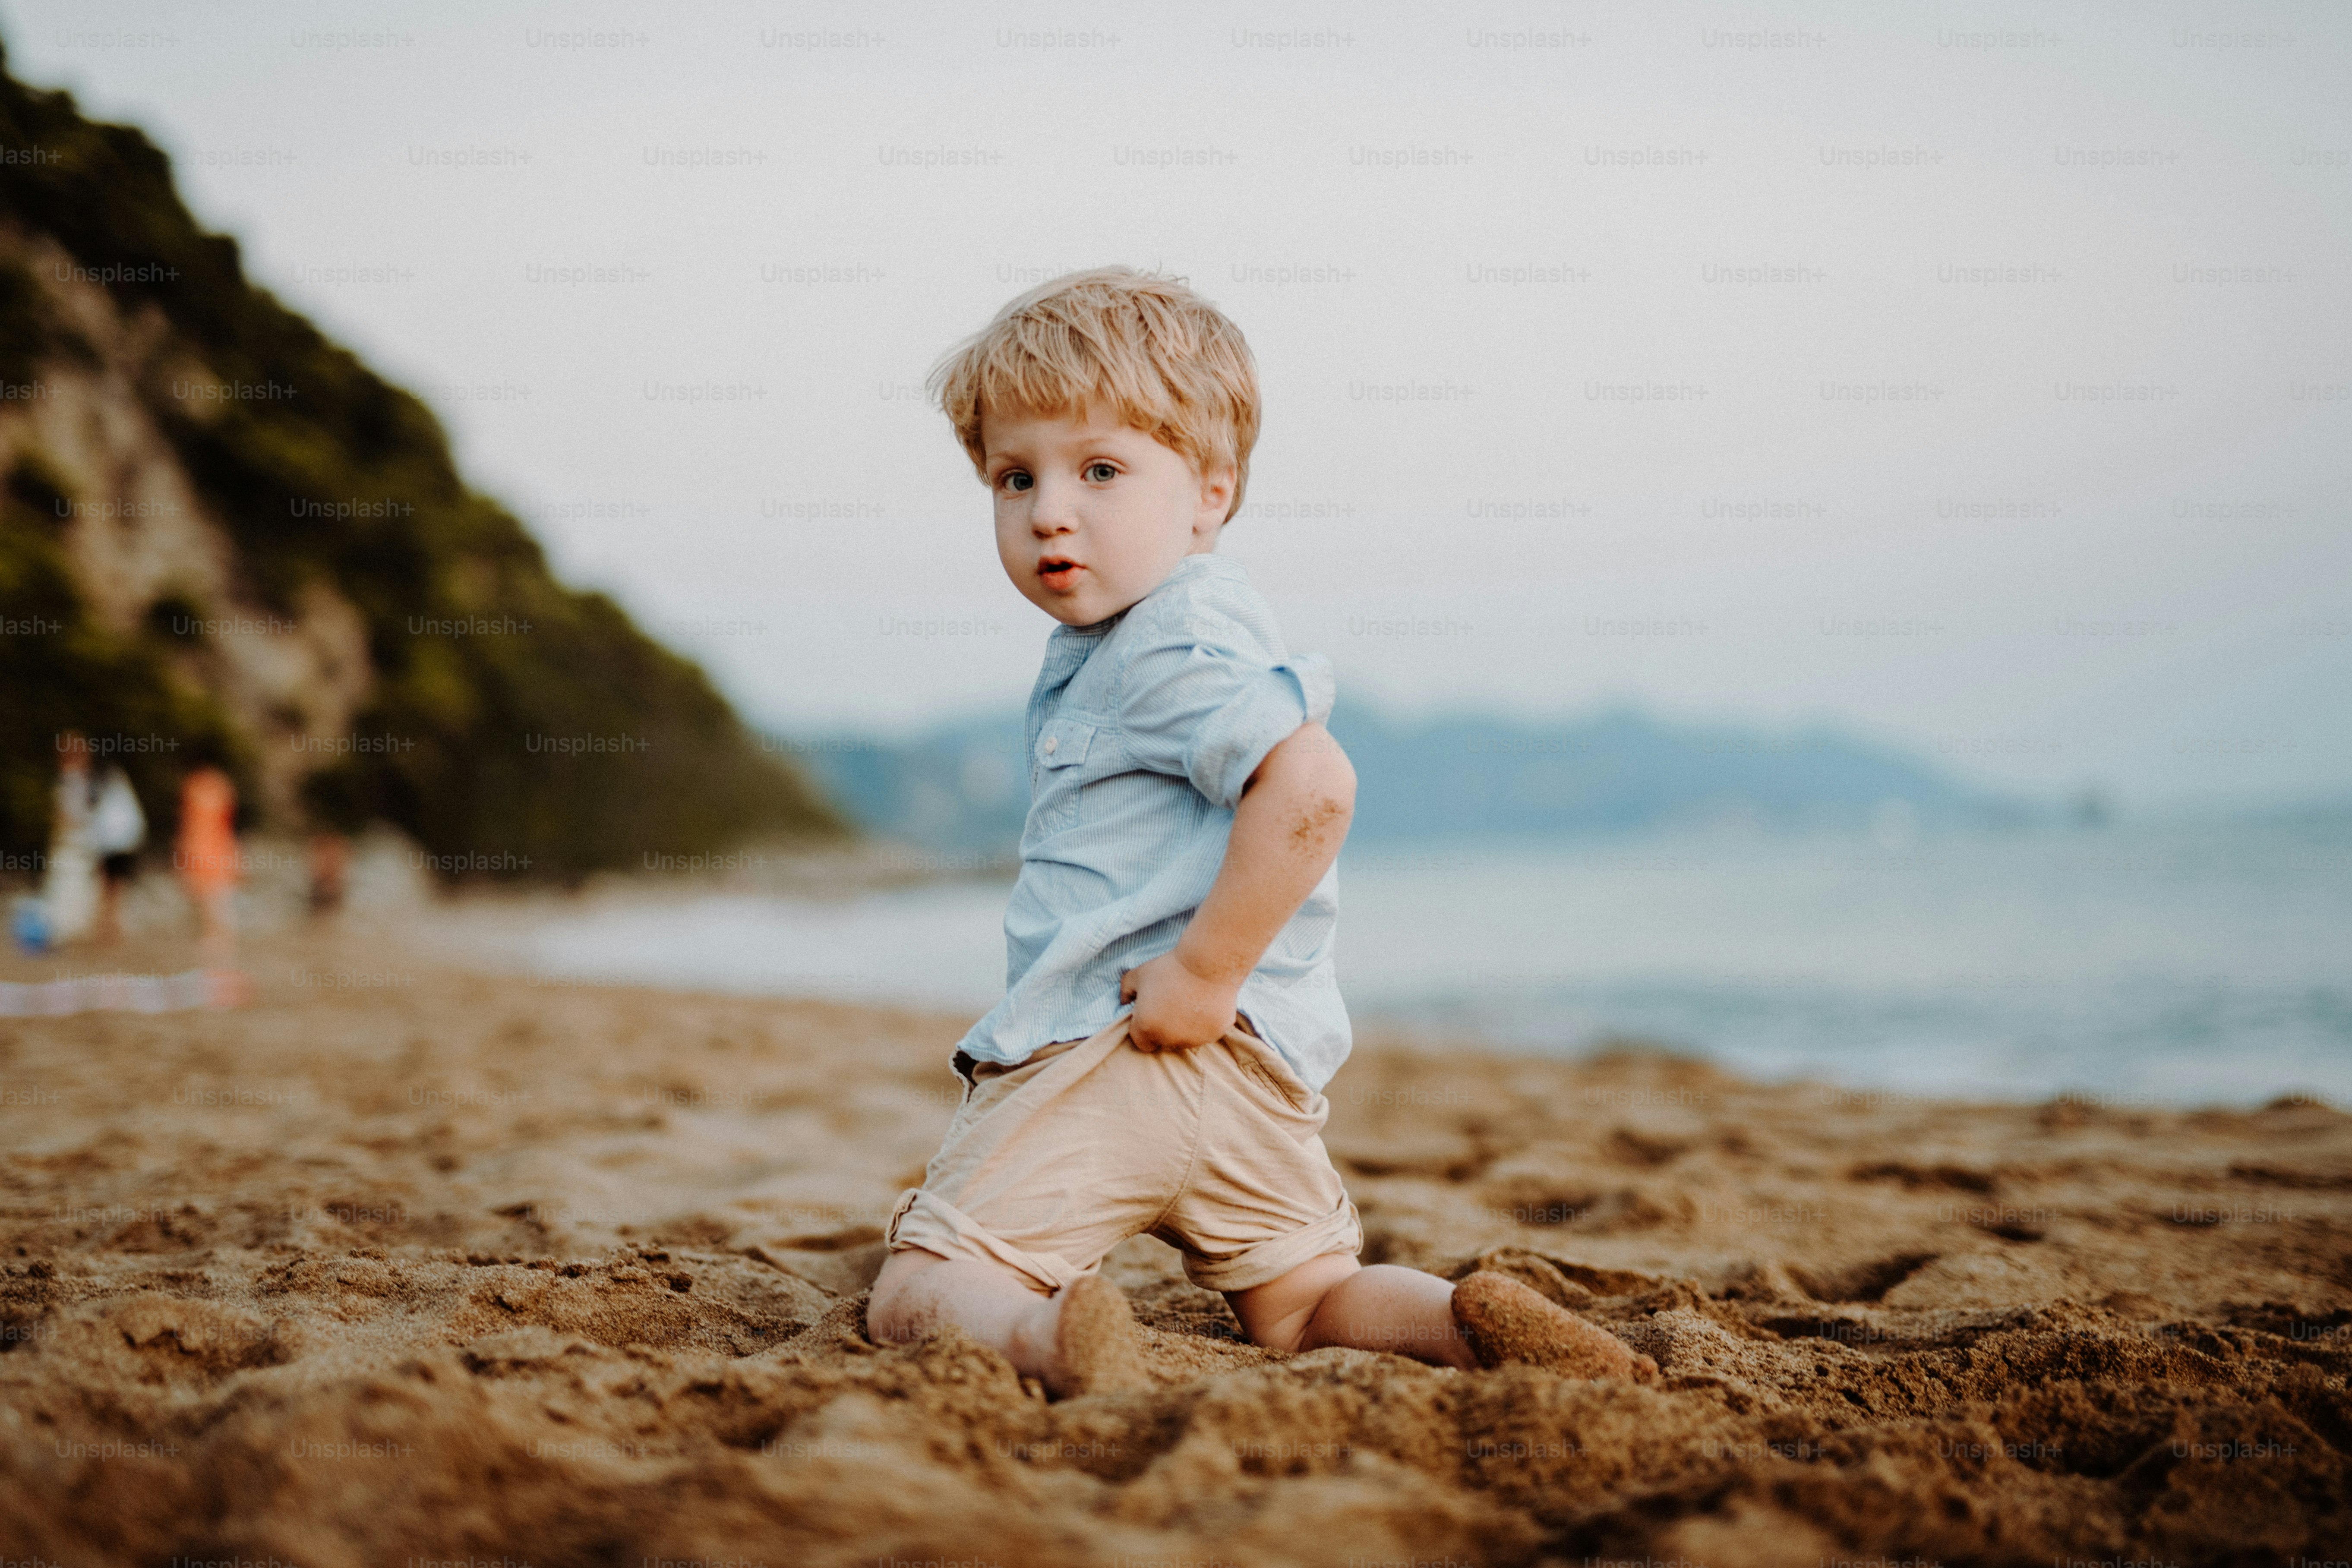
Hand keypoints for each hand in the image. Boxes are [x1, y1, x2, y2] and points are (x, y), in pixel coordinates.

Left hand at [1120, 950, 1241, 1053]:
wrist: (1207, 963)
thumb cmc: (1169, 967)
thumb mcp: (1138, 974)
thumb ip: (1125, 990)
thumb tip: (1124, 1001)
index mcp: (1146, 1028)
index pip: (1142, 1042)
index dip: (1146, 1029)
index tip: (1153, 1015)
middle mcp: (1168, 1039)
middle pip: (1165, 1042)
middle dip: (1166, 1030)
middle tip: (1173, 1006)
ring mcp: (1193, 1039)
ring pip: (1186, 1040)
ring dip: (1186, 1029)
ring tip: (1191, 1004)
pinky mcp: (1214, 1035)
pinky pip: (1206, 1034)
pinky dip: (1205, 1024)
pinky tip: (1206, 1005)